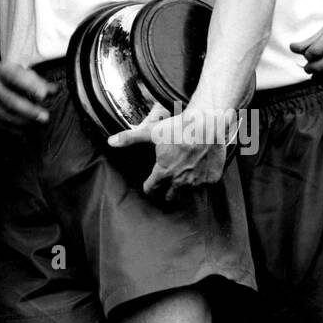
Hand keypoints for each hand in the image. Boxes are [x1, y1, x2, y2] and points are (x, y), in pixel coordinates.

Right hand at [0, 53, 52, 130]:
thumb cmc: (2, 72)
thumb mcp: (17, 69)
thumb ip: (36, 79)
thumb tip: (54, 90)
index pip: (15, 77)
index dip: (30, 86)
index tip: (43, 94)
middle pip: (10, 101)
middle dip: (29, 110)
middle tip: (45, 116)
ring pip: (5, 115)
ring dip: (24, 121)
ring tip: (38, 123)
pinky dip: (13, 128)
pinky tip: (25, 129)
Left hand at [110, 100, 233, 201]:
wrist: (207, 125)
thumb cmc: (178, 127)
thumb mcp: (151, 132)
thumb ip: (129, 138)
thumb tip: (110, 141)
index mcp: (164, 172)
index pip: (152, 188)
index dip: (149, 187)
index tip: (149, 185)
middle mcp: (180, 181)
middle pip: (170, 197)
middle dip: (165, 193)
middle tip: (165, 186)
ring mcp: (197, 182)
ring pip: (187, 192)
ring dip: (184, 186)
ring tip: (182, 176)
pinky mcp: (211, 179)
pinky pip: (204, 185)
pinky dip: (200, 180)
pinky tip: (198, 170)